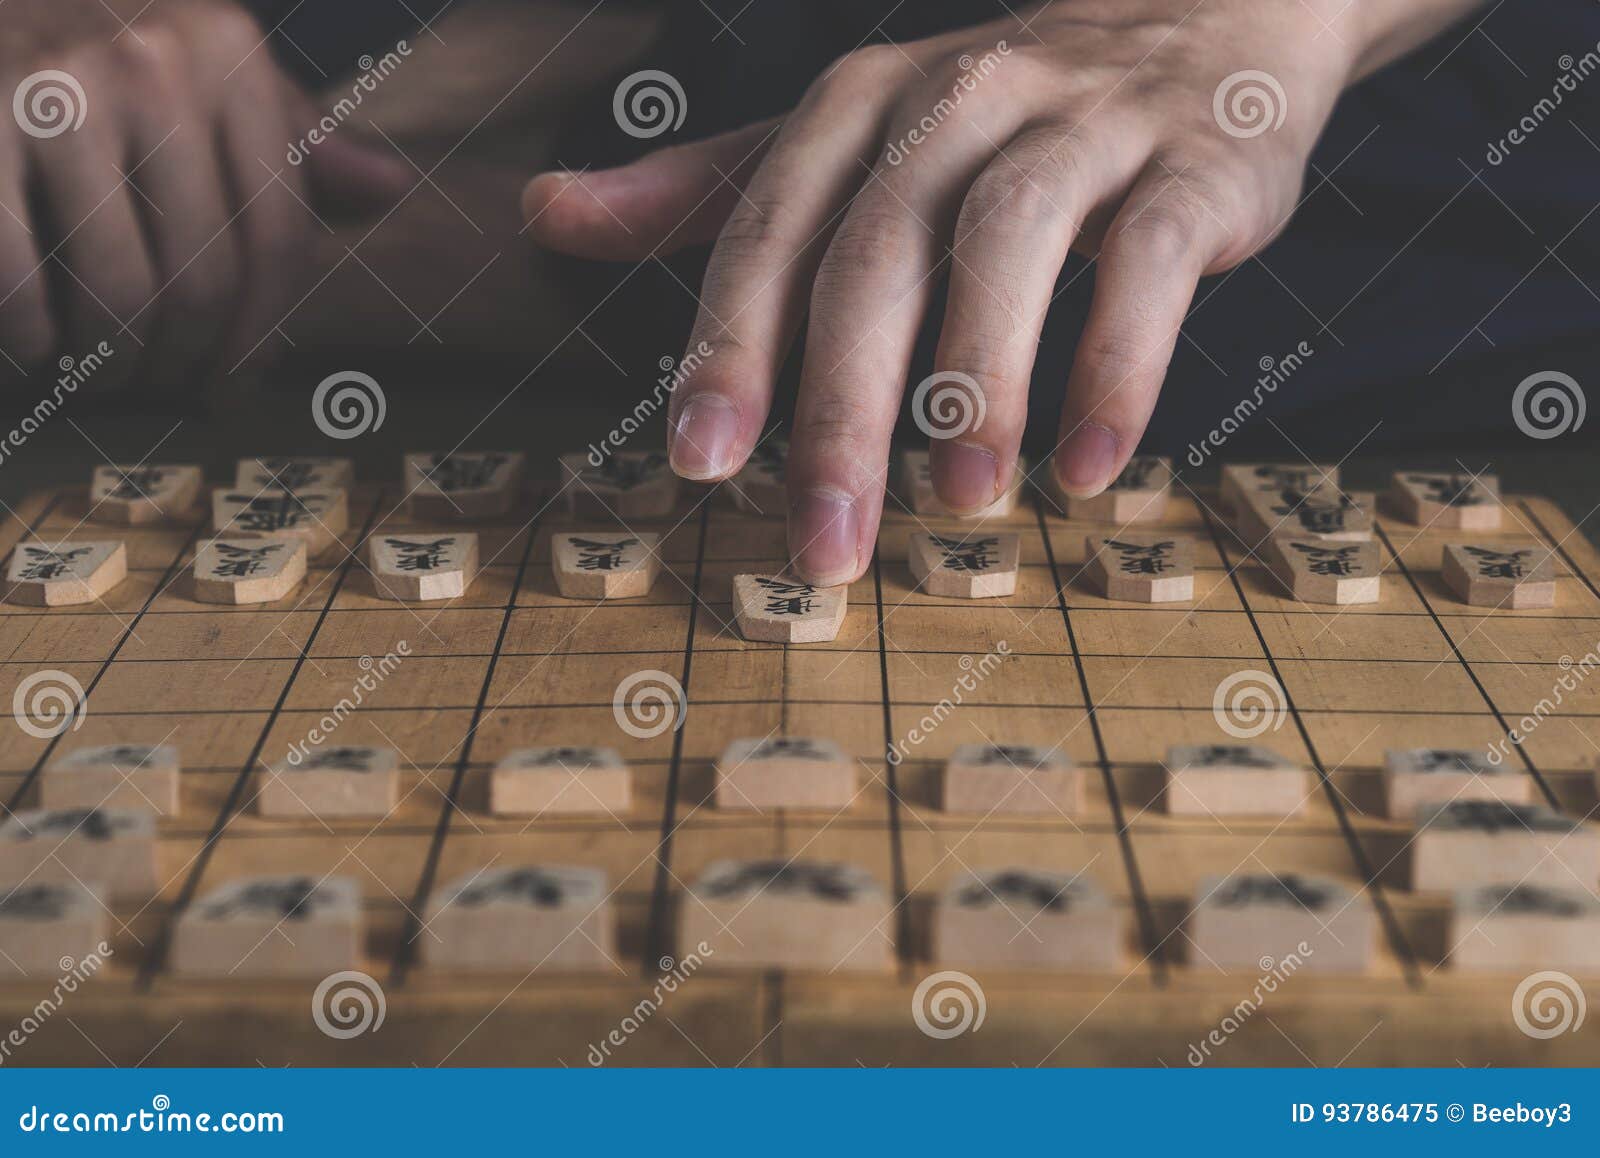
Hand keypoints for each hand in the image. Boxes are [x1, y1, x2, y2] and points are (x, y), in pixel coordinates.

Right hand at [0, 0, 411, 388]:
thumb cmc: (120, 51)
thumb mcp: (219, 72)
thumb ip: (298, 140)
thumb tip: (388, 188)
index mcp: (231, 59)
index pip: (279, 239)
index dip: (263, 334)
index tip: (236, 385)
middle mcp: (153, 66)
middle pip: (202, 279)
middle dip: (186, 361)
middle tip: (166, 386)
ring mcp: (57, 93)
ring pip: (118, 291)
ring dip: (114, 363)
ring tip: (109, 375)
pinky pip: (18, 276)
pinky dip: (33, 338)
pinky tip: (41, 351)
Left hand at [525, 0, 1479, 583]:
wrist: (1200, 23)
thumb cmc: (993, 118)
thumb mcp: (843, 139)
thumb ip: (708, 190)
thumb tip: (547, 213)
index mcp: (859, 106)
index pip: (771, 228)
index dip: (729, 346)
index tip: (699, 464)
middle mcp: (959, 100)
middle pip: (877, 251)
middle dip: (844, 406)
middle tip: (829, 542)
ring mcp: (1080, 123)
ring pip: (1009, 240)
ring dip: (979, 380)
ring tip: (962, 501)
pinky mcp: (1190, 164)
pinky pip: (1149, 260)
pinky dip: (1118, 365)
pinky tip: (1088, 466)